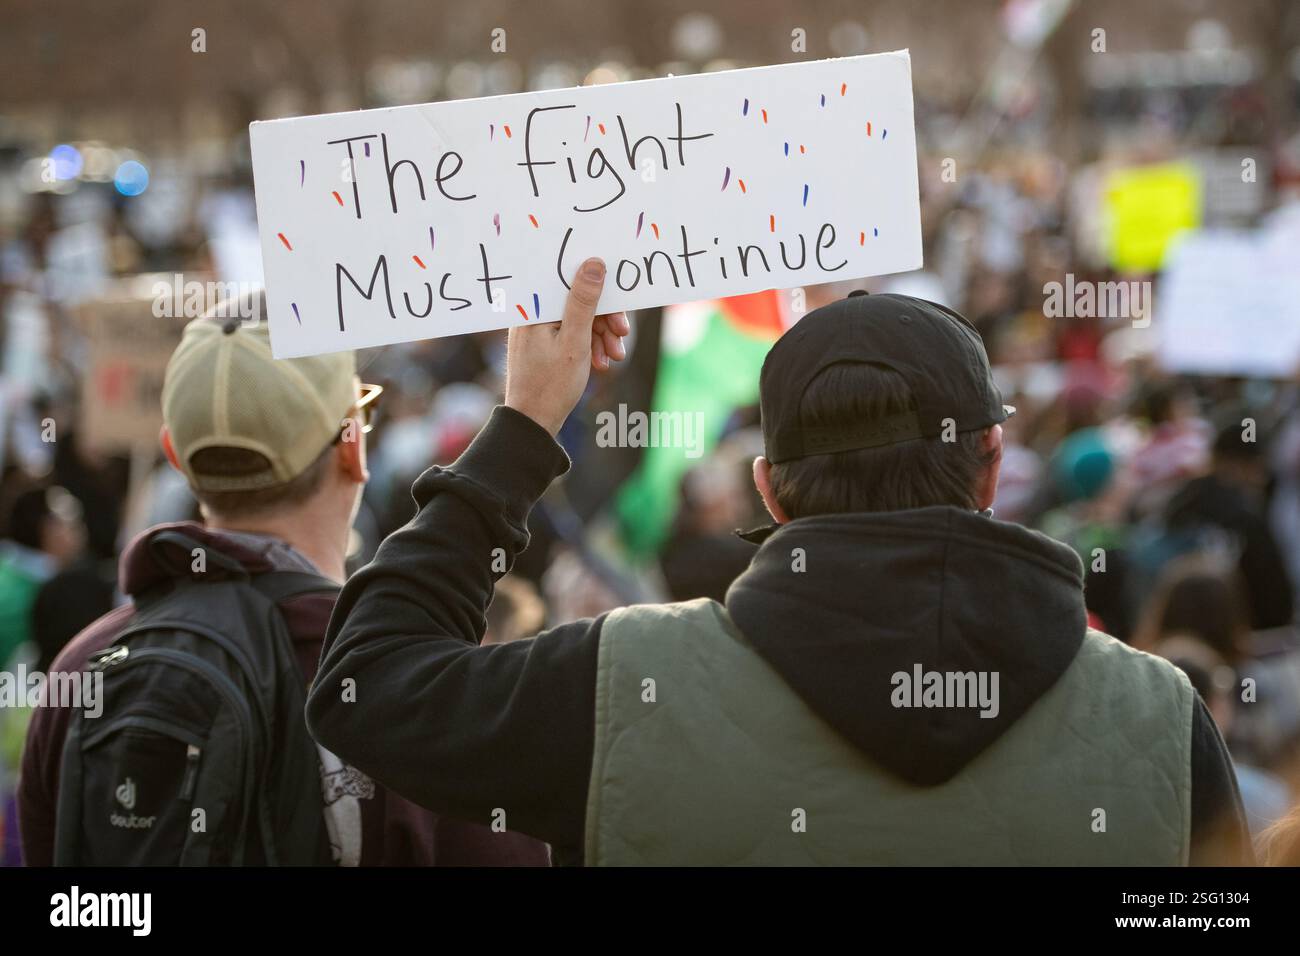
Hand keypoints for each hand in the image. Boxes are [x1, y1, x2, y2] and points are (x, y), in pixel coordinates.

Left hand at [504, 257, 629, 435]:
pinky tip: (600, 362)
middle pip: (577, 300)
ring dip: (601, 335)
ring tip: (614, 357)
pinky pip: (572, 333)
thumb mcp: (574, 341)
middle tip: (621, 336)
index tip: (619, 313)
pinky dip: (590, 345)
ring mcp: (538, 328)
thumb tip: (593, 264)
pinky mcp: (544, 342)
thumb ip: (584, 302)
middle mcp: (532, 313)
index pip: (571, 282)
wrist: (533, 423)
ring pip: (579, 318)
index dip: (600, 294)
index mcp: (533, 308)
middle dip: (604, 319)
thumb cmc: (550, 385)